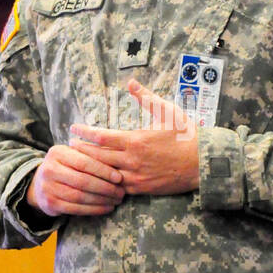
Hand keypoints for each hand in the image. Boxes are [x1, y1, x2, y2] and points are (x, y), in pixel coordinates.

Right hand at [26, 145, 124, 216]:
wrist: (40, 184)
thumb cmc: (65, 167)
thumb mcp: (72, 155)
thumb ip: (90, 156)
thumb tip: (117, 163)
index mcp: (57, 153)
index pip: (84, 162)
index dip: (103, 171)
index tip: (119, 178)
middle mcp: (49, 169)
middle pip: (83, 181)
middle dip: (105, 188)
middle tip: (121, 192)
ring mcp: (48, 188)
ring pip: (80, 196)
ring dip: (101, 200)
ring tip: (116, 201)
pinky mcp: (50, 204)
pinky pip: (76, 209)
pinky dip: (93, 210)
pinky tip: (106, 208)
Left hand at [69, 79, 199, 195]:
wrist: (203, 163)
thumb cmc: (186, 135)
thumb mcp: (167, 112)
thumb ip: (146, 98)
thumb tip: (131, 82)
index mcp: (136, 140)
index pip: (101, 137)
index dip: (85, 133)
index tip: (74, 128)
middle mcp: (132, 160)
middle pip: (96, 157)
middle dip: (80, 150)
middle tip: (68, 145)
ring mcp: (136, 177)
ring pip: (104, 174)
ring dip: (90, 167)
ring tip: (77, 161)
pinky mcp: (141, 189)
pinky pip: (117, 187)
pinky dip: (105, 182)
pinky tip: (97, 178)